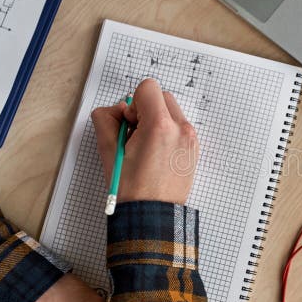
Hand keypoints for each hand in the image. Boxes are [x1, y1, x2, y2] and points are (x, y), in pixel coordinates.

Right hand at [92, 78, 198, 204]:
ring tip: (146, 145)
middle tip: (135, 134)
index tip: (130, 123)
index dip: (133, 103)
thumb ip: (106, 120)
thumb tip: (114, 110)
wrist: (152, 214)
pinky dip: (167, 132)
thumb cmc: (132, 189)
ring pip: (172, 111)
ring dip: (157, 120)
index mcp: (160, 126)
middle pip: (162, 96)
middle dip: (146, 109)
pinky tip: (156, 153)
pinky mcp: (194, 148)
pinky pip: (179, 127)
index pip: (148, 87)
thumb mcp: (108, 151)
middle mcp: (181, 129)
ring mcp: (191, 139)